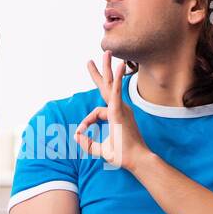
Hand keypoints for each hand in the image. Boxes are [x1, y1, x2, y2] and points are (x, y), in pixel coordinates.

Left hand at [74, 51, 151, 171]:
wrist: (136, 161)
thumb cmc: (123, 156)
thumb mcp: (100, 150)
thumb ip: (87, 144)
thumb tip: (76, 135)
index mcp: (116, 115)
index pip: (95, 113)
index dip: (86, 123)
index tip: (80, 133)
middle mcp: (120, 109)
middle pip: (106, 87)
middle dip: (99, 73)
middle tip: (90, 61)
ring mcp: (121, 109)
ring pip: (111, 84)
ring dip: (108, 68)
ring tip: (107, 53)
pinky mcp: (120, 111)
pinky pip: (116, 92)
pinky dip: (117, 79)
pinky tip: (119, 66)